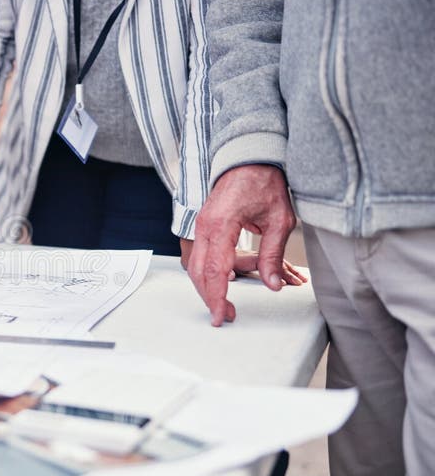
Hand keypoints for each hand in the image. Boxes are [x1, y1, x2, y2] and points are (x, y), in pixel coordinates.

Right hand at [187, 165, 296, 325]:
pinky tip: (218, 285)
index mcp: (222, 224)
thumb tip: (274, 284)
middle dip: (209, 298)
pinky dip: (205, 274)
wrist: (249, 159)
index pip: (216, 270)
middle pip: (199, 272)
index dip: (218, 296)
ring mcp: (201, 226)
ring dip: (206, 288)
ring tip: (222, 304)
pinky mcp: (203, 226)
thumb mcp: (279, 220)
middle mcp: (205, 226)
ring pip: (195, 267)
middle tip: (225, 316)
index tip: (222, 314)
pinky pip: (199, 256)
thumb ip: (274, 255)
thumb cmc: (264, 183)